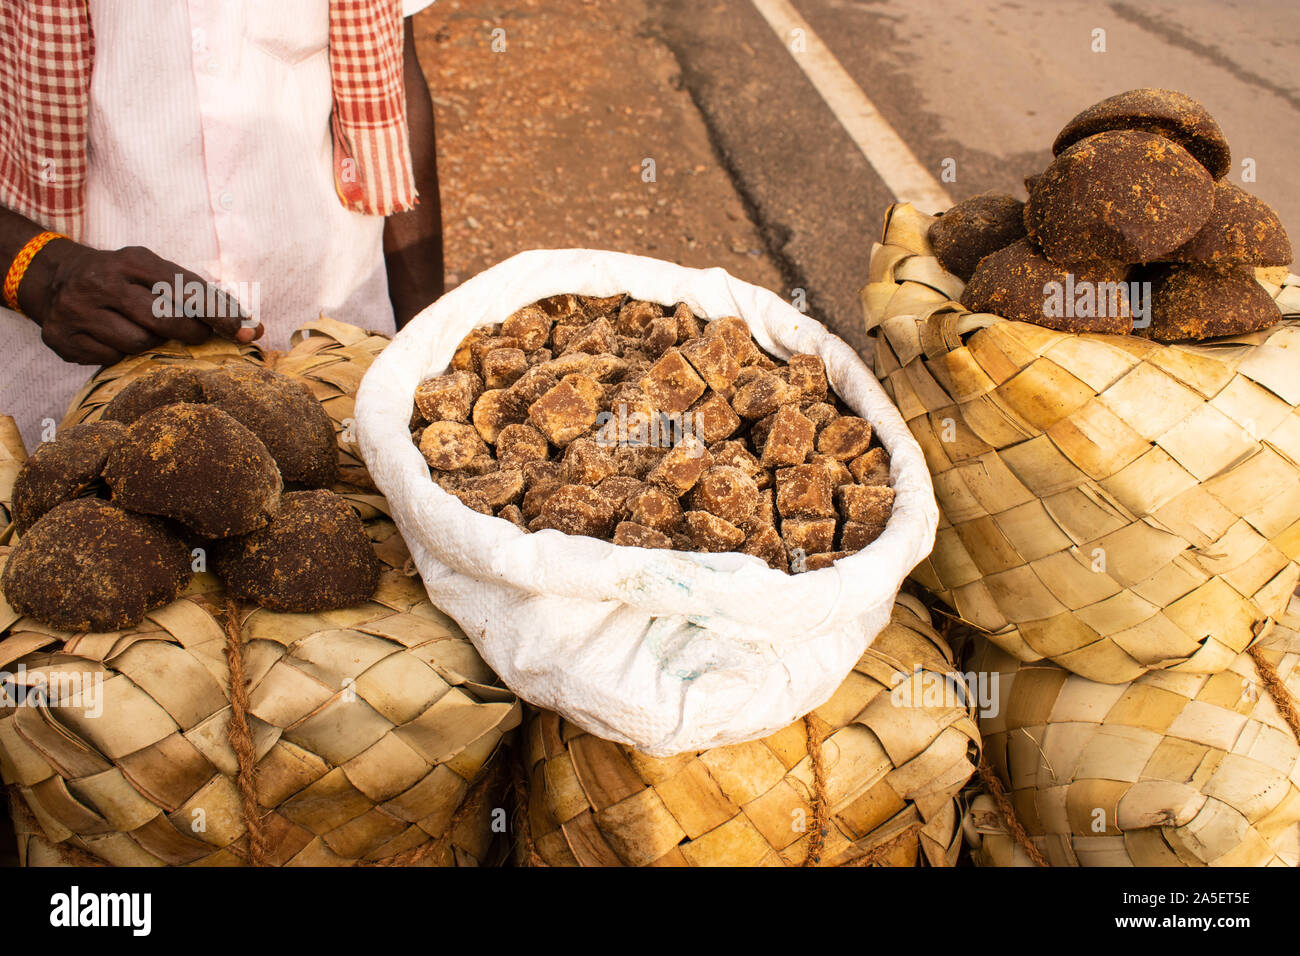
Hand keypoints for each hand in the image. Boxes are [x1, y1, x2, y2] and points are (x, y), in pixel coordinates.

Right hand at [20, 241, 264, 365]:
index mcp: (131, 260)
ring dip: (153, 343)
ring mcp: (77, 310)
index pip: (185, 289)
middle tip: (200, 337)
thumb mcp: (153, 271)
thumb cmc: (122, 279)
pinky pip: (111, 358)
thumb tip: (251, 327)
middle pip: (165, 319)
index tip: (245, 330)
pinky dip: (121, 354)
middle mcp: (101, 281)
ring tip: (145, 330)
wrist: (55, 276)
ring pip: (139, 343)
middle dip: (192, 332)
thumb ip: (197, 294)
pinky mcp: (63, 338)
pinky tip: (114, 337)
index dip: (219, 312)